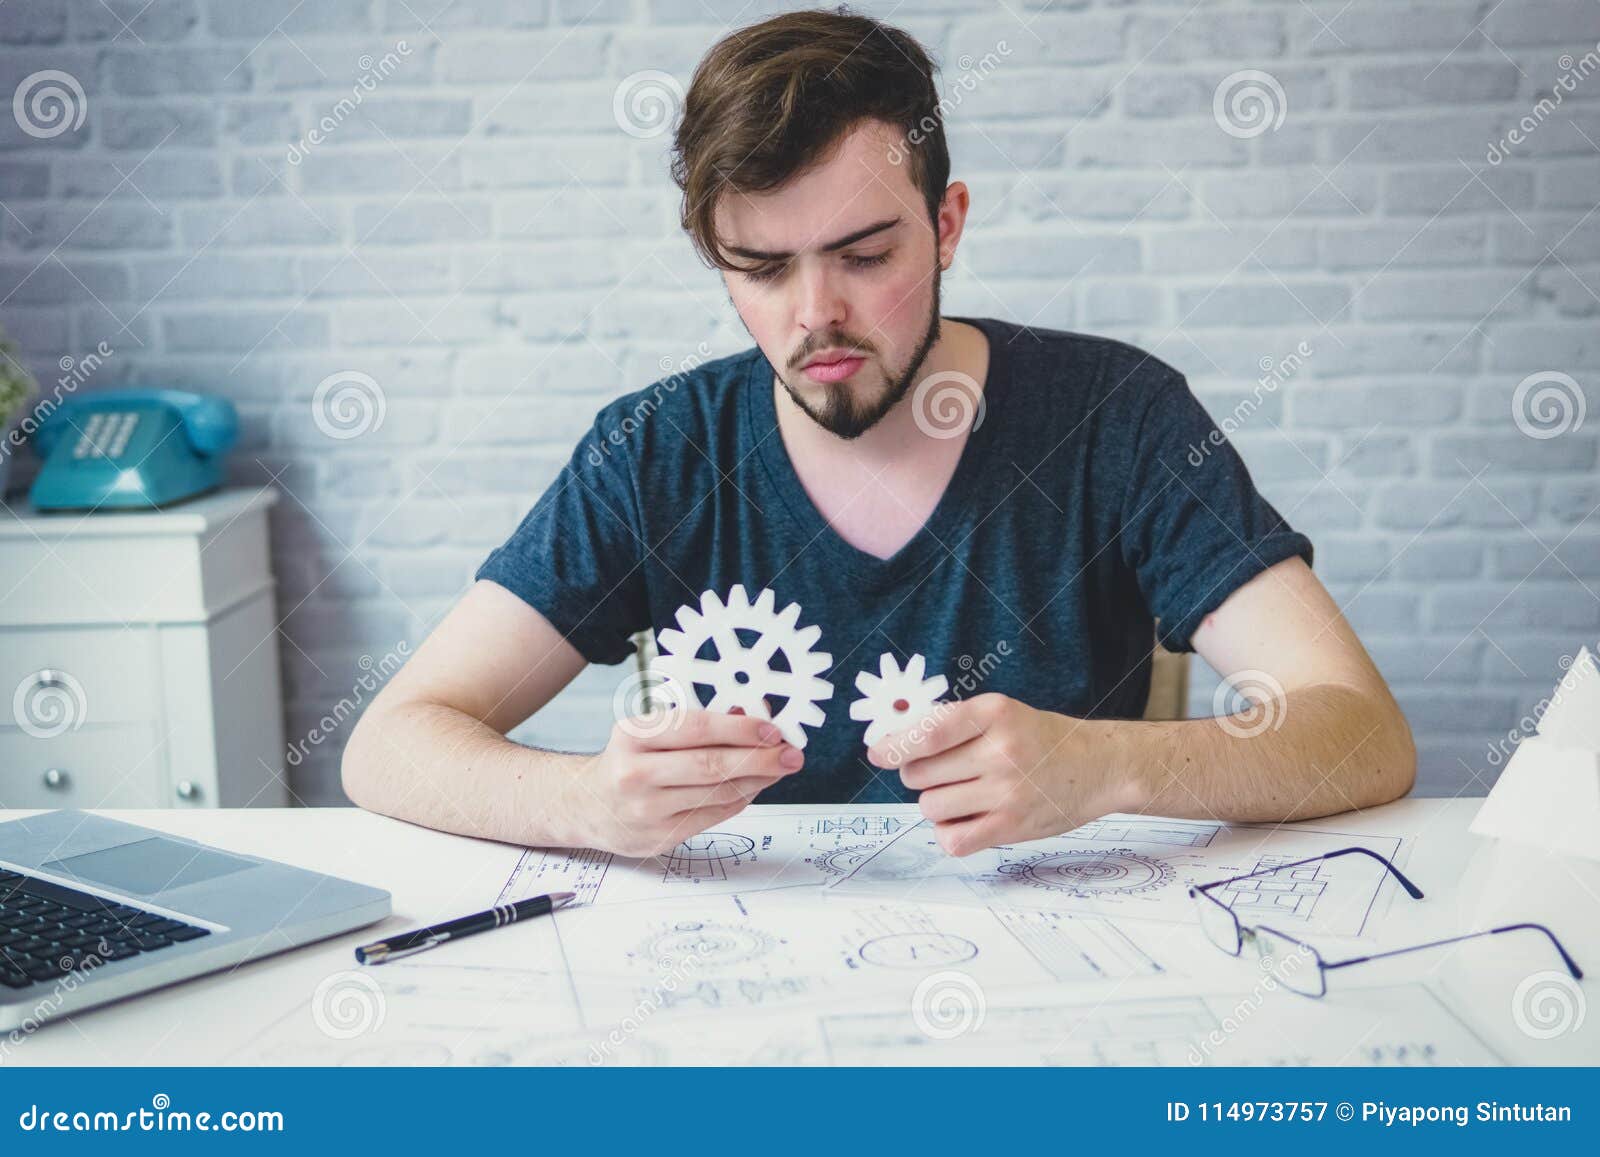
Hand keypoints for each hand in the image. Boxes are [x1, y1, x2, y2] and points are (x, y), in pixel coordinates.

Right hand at [575, 708, 803, 856]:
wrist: (587, 805)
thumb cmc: (628, 760)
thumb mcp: (650, 730)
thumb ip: (698, 724)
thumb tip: (753, 716)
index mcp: (633, 734)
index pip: (697, 728)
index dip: (741, 728)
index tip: (773, 728)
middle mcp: (636, 773)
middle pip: (711, 765)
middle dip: (760, 758)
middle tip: (791, 754)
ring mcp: (647, 810)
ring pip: (717, 794)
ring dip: (757, 780)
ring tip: (778, 768)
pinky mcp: (660, 837)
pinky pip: (713, 816)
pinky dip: (740, 799)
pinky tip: (753, 786)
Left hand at [865, 693, 1131, 855]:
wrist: (1099, 766)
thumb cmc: (1040, 738)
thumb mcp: (1001, 713)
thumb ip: (952, 723)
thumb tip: (892, 741)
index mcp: (994, 713)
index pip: (928, 733)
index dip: (893, 746)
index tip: (878, 753)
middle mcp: (1000, 751)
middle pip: (919, 773)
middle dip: (919, 774)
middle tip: (944, 771)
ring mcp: (1007, 792)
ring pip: (931, 807)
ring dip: (936, 803)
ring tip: (962, 794)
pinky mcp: (1012, 827)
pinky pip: (953, 840)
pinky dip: (950, 833)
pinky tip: (966, 819)